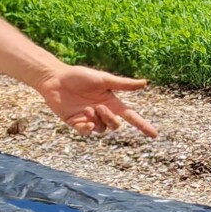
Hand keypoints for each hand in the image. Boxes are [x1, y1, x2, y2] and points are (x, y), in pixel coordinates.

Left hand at [36, 65, 157, 136]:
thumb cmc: (79, 76)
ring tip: (87, 108)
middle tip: (99, 107)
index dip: (143, 126)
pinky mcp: (76, 123)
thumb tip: (145, 83)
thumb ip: (123, 84)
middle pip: (115, 125)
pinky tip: (82, 120)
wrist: (55, 79)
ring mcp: (89, 118)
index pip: (131, 116)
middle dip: (111, 119)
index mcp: (111, 101)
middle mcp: (102, 112)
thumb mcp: (103, 79)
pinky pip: (86, 133)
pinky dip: (86, 128)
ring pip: (102, 130)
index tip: (155, 135)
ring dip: (97, 120)